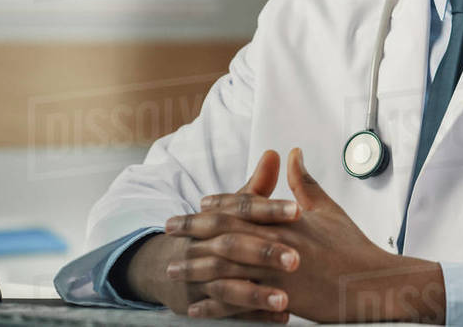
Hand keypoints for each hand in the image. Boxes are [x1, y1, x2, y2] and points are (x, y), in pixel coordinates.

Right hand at [155, 150, 301, 319]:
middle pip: (233, 246)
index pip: (242, 209)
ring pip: (227, 285)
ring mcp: (199, 277)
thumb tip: (277, 152)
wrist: (163, 266)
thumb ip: (257, 186)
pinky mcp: (200, 303)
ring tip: (286, 299)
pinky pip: (227, 313)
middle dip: (264, 252)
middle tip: (297, 259)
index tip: (299, 211)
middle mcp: (204, 246)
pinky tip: (281, 317)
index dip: (270, 209)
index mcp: (216, 219)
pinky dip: (253, 315)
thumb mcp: (232, 210)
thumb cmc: (212, 234)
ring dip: (256, 293)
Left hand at [172, 148, 446, 322]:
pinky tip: (194, 307)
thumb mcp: (328, 209)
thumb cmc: (352, 246)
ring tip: (172, 268)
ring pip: (222, 267)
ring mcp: (274, 272)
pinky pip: (235, 302)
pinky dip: (212, 304)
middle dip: (191, 229)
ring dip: (194, 267)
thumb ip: (306, 182)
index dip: (217, 204)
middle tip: (167, 228)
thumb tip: (294, 153)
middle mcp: (274, 242)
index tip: (198, 203)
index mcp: (284, 220)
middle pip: (222, 232)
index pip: (242, 206)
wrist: (372, 283)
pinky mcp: (277, 299)